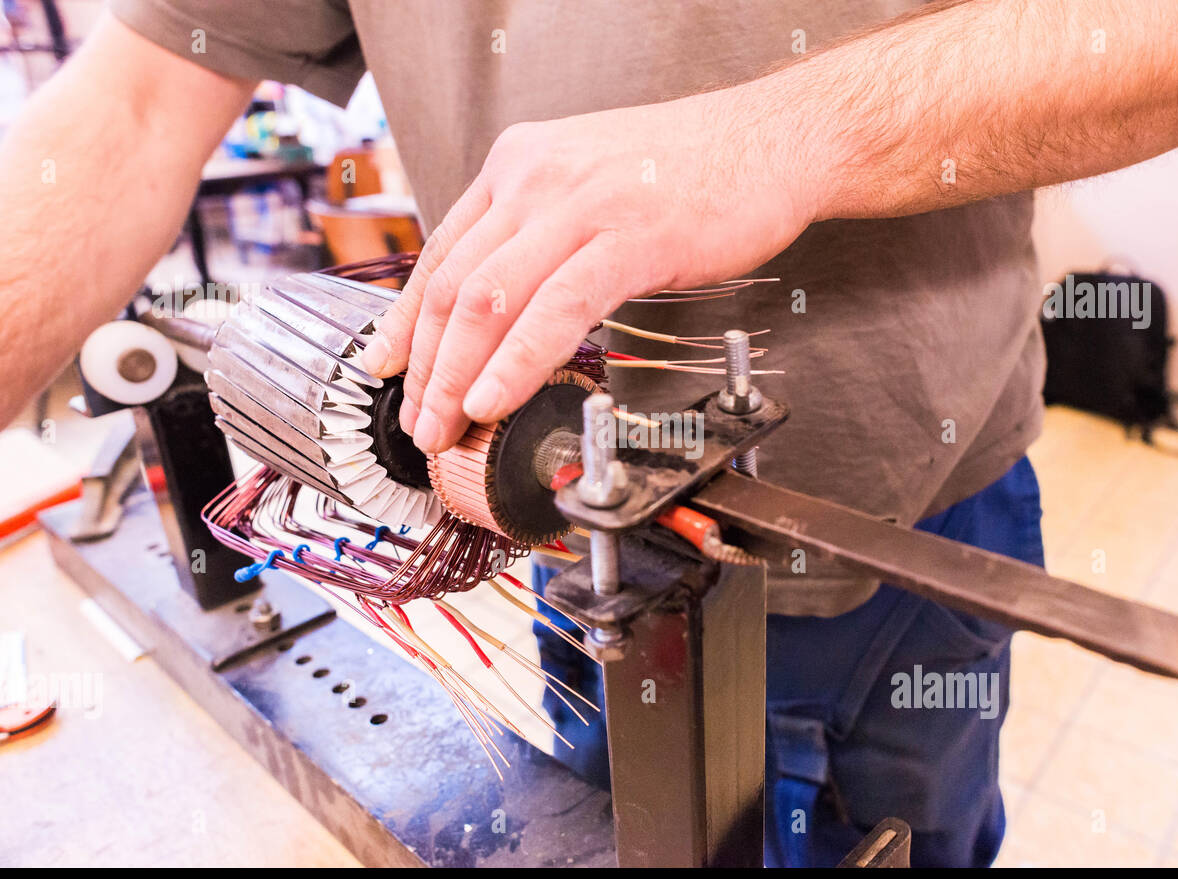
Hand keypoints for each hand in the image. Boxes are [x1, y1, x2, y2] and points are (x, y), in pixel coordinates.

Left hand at [359, 82, 820, 452]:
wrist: (774, 139)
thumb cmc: (693, 170)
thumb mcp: (591, 184)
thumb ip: (542, 232)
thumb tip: (508, 302)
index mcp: (521, 164)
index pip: (442, 251)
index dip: (407, 319)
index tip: (389, 366)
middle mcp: (536, 178)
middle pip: (455, 284)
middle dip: (426, 366)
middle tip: (418, 420)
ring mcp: (581, 206)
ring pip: (490, 300)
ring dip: (458, 375)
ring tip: (445, 426)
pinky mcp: (629, 238)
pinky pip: (555, 309)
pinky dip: (516, 361)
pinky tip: (494, 398)